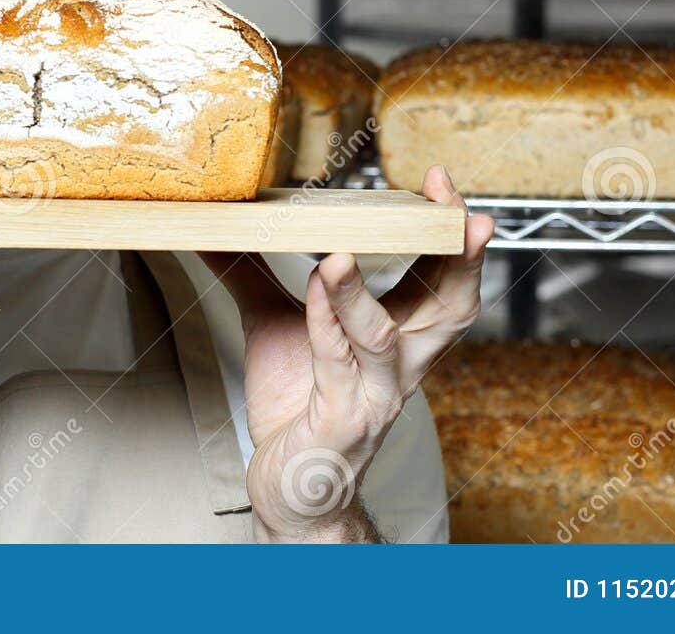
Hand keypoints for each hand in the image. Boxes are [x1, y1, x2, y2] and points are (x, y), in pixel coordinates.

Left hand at [202, 166, 490, 541]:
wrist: (293, 488)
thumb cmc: (297, 405)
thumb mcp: (275, 324)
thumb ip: (253, 273)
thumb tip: (220, 226)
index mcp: (401, 338)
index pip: (444, 278)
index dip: (451, 234)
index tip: (442, 186)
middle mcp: (401, 366)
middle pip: (449, 306)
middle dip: (454, 254)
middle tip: (450, 208)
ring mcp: (373, 396)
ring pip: (384, 338)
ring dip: (362, 295)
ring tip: (340, 255)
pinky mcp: (340, 422)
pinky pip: (337, 366)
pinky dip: (324, 324)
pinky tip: (313, 289)